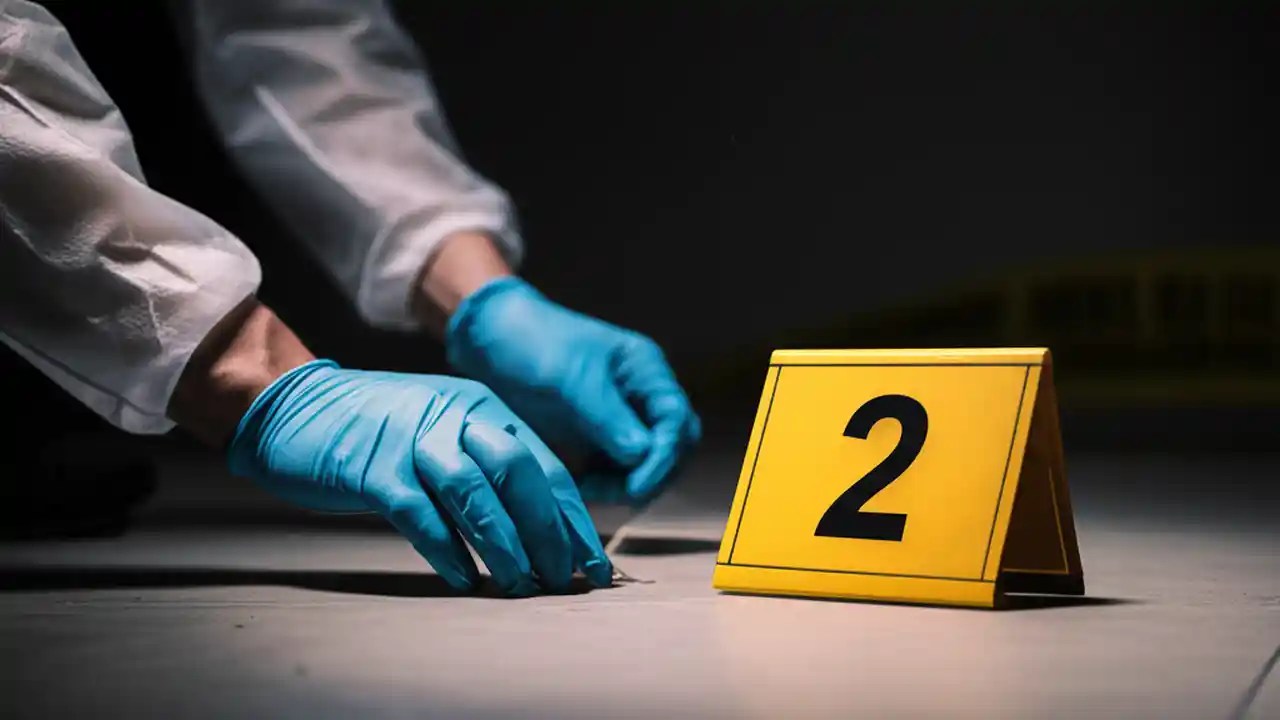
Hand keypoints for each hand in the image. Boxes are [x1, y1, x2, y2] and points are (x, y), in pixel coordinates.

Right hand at [226, 360, 611, 595]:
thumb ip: (486, 468)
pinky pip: (420, 514)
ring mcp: (412, 440)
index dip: (571, 518)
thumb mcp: (442, 431)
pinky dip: (447, 550)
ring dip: (504, 544)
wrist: (294, 406)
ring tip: (521, 585)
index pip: (542, 464)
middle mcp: (453, 416)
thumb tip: (540, 530)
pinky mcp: (372, 469)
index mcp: (480, 408)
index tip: (592, 562)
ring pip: (474, 493)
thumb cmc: (377, 431)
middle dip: (548, 530)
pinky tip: (465, 581)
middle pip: (518, 472)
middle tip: (561, 577)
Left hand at [445, 277, 700, 504]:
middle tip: (608, 493)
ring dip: (624, 487)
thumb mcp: (569, 377)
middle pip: (670, 451)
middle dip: (648, 477)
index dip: (663, 459)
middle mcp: (640, 400)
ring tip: (586, 490)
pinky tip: (577, 489)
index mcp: (646, 373)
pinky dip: (603, 488)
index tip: (634, 487)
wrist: (487, 339)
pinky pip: (613, 474)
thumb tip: (643, 454)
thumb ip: (606, 416)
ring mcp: (618, 423)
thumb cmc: (532, 344)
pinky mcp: (593, 442)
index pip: (677, 423)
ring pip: (644, 468)